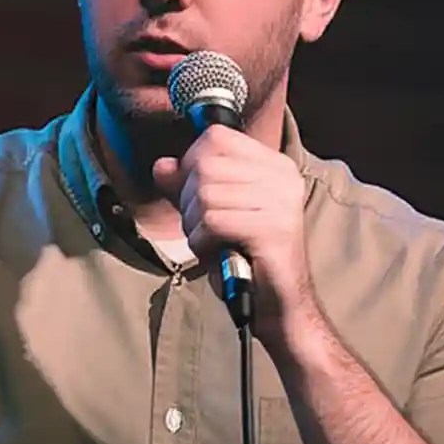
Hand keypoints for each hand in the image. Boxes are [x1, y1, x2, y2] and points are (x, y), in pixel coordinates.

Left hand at [152, 124, 311, 342]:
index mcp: (273, 164)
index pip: (216, 137)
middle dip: (187, 200)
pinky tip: (215, 252)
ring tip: (211, 242)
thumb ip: (186, 186)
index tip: (194, 194)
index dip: (191, 162)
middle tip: (202, 227)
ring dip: (193, 225)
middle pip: (205, 164)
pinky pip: (213, 221)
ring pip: (205, 194)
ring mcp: (281, 201)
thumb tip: (162, 165)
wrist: (278, 306)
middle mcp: (282, 176)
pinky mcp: (273, 229)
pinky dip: (202, 241)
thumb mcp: (212, 214)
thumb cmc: (244, 257)